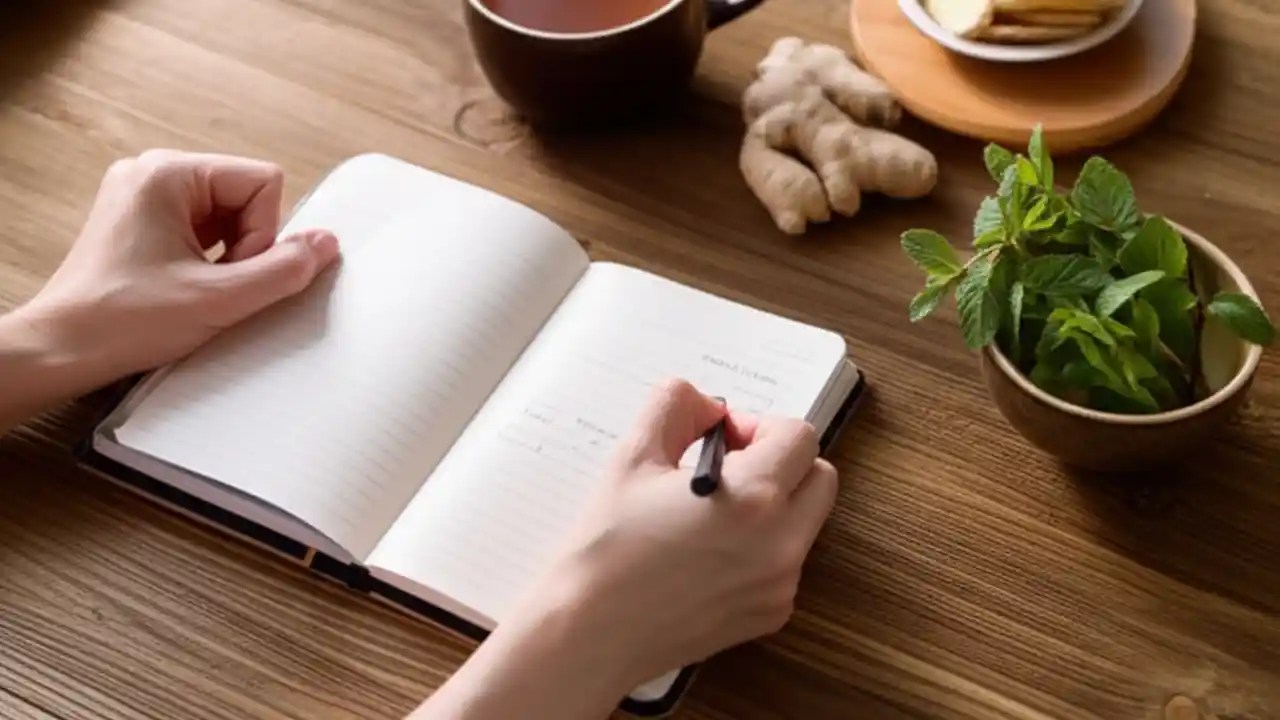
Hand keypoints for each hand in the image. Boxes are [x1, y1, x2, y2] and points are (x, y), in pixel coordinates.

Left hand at [20, 149, 338, 384]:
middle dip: (247, 243)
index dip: (265, 233)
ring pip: (227, 212)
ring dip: (229, 253)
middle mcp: (152, 171)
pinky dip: (209, 257)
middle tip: (216, 283)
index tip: (232, 272)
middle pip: (246, 194)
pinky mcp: (139, 219)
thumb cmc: (124, 321)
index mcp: (167, 173)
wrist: (60, 349)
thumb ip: (283, 270)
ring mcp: (142, 194)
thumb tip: (328, 243)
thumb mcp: (219, 300)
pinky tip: (187, 285)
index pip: (263, 182)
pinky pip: (202, 225)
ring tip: (198, 286)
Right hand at [549, 379, 838, 685]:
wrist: (589, 632)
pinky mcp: (769, 614)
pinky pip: (785, 563)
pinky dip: (761, 547)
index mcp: (754, 497)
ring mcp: (779, 584)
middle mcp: (780, 543)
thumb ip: (677, 406)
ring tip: (710, 512)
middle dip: (781, 461)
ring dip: (773, 504)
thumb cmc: (606, 549)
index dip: (760, 425)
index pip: (799, 436)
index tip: (724, 437)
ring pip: (805, 521)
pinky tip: (706, 553)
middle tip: (728, 466)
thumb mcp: (634, 456)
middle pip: (818, 477)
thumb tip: (709, 405)